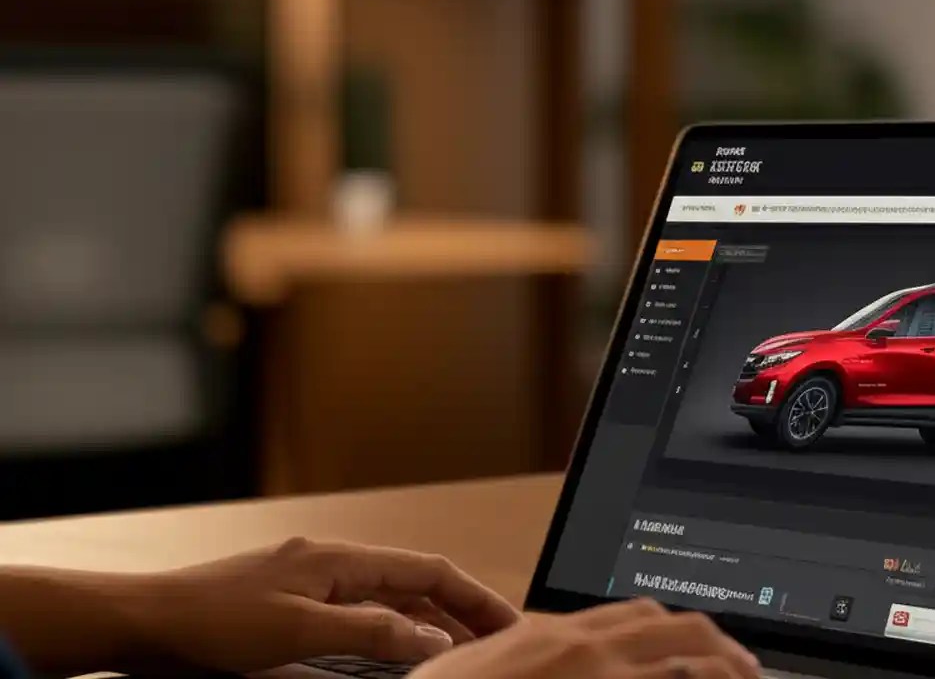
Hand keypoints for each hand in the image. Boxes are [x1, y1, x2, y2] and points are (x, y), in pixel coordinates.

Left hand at [121, 537, 520, 670]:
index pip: (429, 571)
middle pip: (415, 584)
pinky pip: (360, 613)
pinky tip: (398, 653)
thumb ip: (371, 631)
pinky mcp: (292, 604)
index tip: (509, 624)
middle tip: (497, 644)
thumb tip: (431, 636)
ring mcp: (312, 582)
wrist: (145, 621)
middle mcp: (333, 563)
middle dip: (460, 612)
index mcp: (341, 559)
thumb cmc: (212, 622)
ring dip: (428, 623)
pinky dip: (391, 630)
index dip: (474, 598)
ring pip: (389, 599)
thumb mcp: (300, 631)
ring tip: (461, 653)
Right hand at [408, 598, 759, 678]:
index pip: (637, 616)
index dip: (680, 629)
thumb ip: (520, 651)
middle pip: (675, 632)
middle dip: (719, 646)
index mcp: (552, 636)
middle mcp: (583, 655)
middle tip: (746, 666)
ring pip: (686, 667)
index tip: (702, 644)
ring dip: (724, 671)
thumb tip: (535, 647)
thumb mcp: (479, 667)